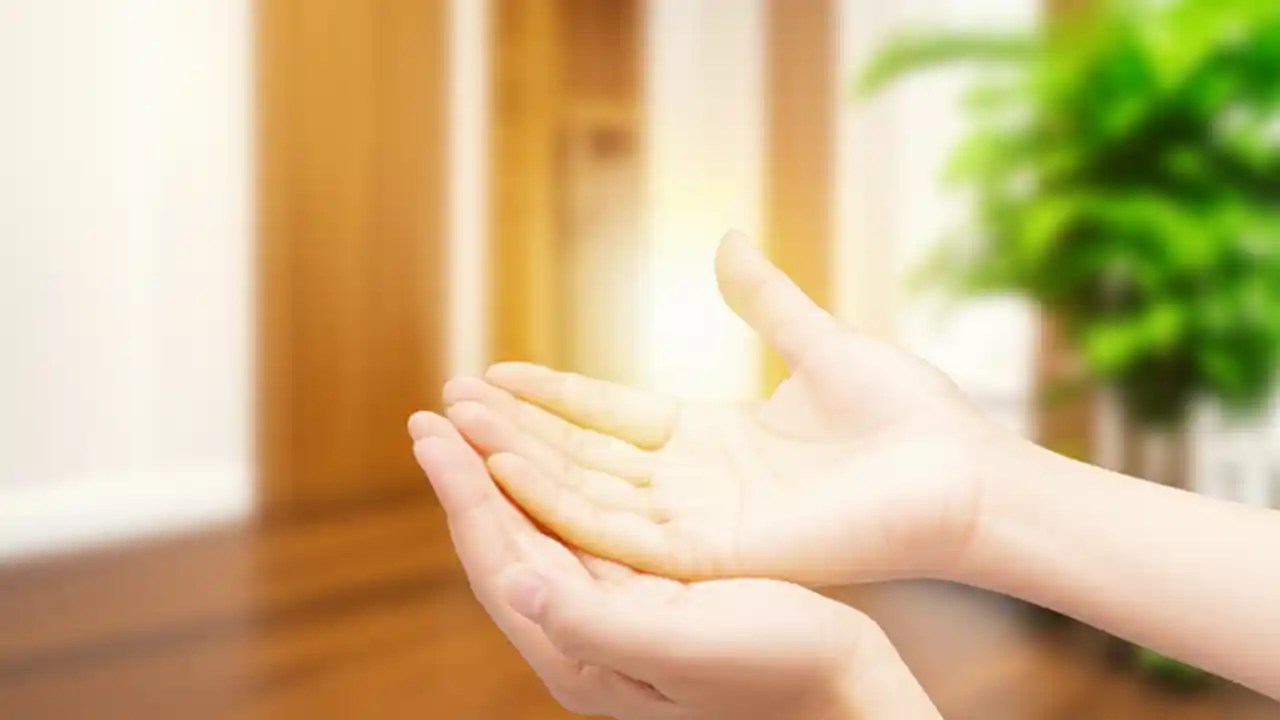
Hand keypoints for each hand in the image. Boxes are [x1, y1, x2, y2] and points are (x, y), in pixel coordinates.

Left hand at [408, 412, 940, 719]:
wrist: (846, 684)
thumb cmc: (779, 668)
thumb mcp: (684, 648)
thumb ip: (595, 625)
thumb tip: (516, 581)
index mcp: (581, 656)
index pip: (500, 561)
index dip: (462, 492)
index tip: (431, 432)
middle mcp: (586, 633)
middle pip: (509, 539)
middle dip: (469, 471)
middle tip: (433, 410)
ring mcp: (615, 608)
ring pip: (542, 524)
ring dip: (506, 466)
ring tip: (474, 412)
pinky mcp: (649, 585)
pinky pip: (585, 521)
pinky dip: (558, 477)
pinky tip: (546, 446)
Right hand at [443, 230, 999, 583]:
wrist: (961, 472)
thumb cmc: (906, 417)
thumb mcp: (818, 342)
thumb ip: (764, 302)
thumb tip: (726, 241)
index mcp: (713, 439)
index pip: (610, 414)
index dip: (553, 393)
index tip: (494, 368)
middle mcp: (696, 486)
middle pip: (586, 454)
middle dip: (518, 427)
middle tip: (449, 397)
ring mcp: (702, 524)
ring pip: (589, 493)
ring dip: (523, 461)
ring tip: (460, 426)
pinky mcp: (716, 554)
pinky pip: (622, 529)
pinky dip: (564, 499)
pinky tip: (512, 468)